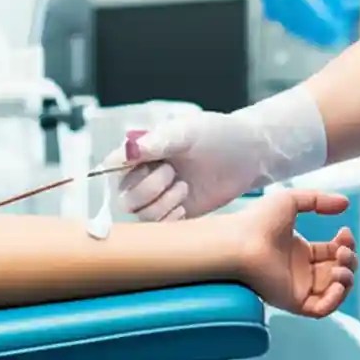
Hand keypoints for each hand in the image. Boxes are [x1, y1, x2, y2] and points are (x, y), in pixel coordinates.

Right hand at [103, 112, 270, 220]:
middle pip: (123, 196)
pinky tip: (185, 206)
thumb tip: (130, 149)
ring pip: (139, 215)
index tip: (139, 167)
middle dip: (146, 188)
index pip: (112, 165)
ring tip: (183, 187)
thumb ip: (159, 142)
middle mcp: (146, 175)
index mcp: (143, 151)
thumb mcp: (188, 132)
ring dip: (160, 204)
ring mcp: (160, 197)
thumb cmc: (218, 135)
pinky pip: (158, 228)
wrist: (248, 155)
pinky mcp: (176, 215)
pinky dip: (169, 219)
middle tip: (172, 172)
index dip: (118, 171)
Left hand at [232, 189, 357, 317]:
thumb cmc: (259, 221)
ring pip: (334, 292)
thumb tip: (345, 203)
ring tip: (341, 265)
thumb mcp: (292, 201)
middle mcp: (300, 271)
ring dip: (347, 279)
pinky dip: (336, 299)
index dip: (344, 244)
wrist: (241, 242)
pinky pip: (322, 309)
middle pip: (337, 271)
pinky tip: (338, 282)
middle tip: (342, 249)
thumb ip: (319, 200)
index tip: (344, 232)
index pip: (331, 252)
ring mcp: (298, 288)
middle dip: (349, 260)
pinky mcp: (294, 302)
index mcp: (298, 251)